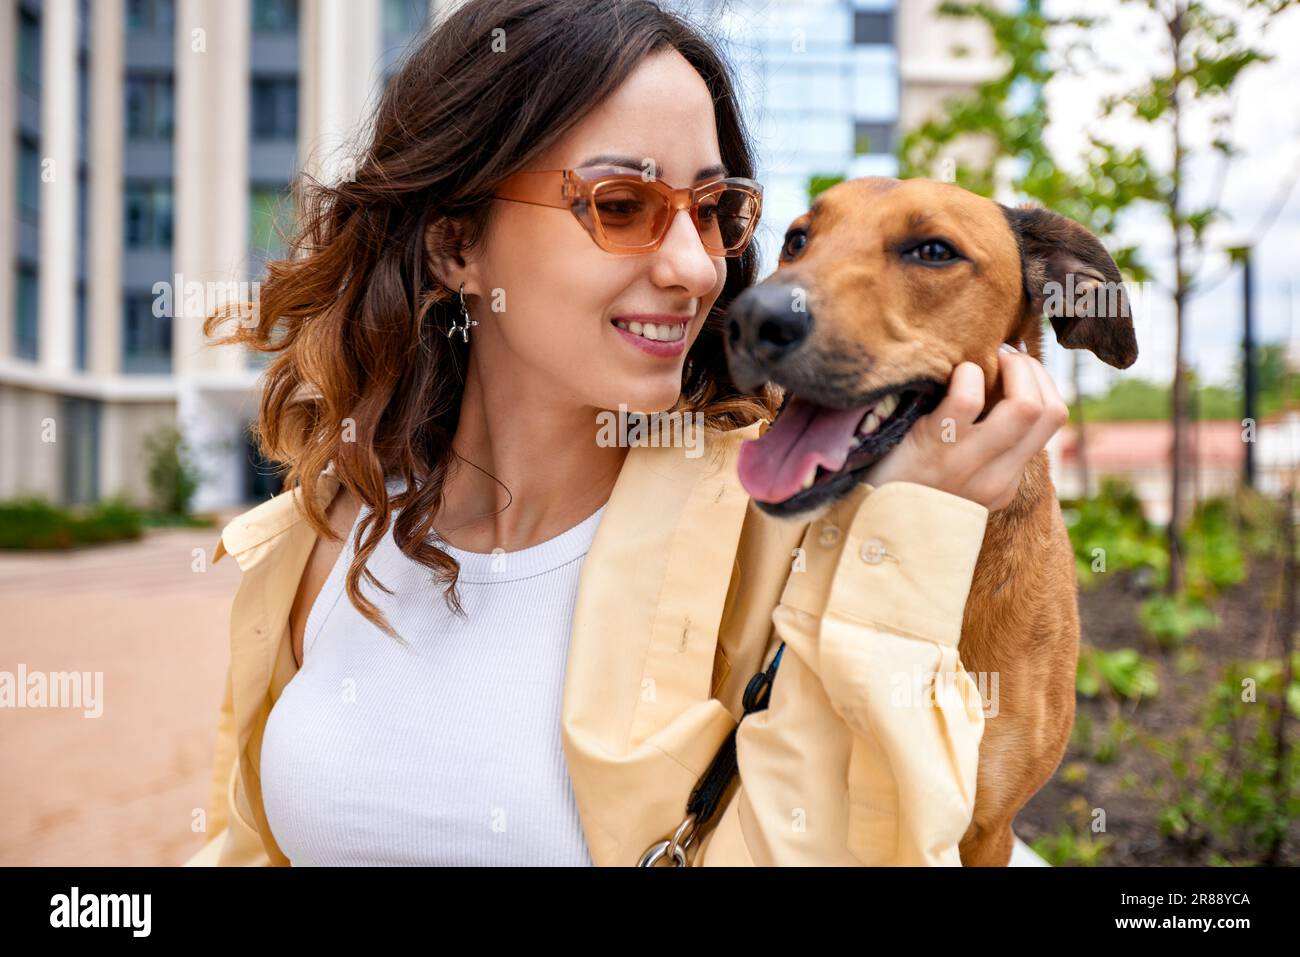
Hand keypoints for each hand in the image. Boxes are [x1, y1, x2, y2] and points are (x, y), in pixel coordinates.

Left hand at [861, 344, 1068, 510]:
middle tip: (1003, 357)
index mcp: (1004, 482)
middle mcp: (995, 479)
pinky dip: (965, 375)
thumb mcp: (950, 472)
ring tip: (985, 359)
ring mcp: (966, 467)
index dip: (1041, 382)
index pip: (1052, 420)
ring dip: (1011, 369)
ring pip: (1025, 407)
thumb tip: (995, 382)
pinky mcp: (933, 452)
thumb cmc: (899, 484)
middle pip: (1051, 412)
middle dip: (1032, 370)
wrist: (859, 521)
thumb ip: (977, 442)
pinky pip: (966, 401)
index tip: (1014, 367)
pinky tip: (950, 374)